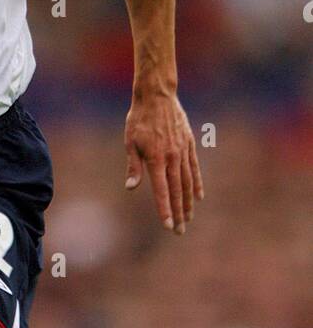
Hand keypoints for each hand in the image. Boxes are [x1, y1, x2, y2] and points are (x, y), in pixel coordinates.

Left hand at [124, 91, 203, 234]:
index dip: (165, 209)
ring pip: (187, 182)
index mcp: (156, 159)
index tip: (168, 225)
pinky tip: (198, 196)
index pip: (161, 191)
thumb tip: (131, 188)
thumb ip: (133, 166)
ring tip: (189, 218)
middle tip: (180, 231)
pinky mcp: (188, 145)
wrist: (157, 96)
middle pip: (176, 191)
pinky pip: (194, 168)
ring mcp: (182, 152)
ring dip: (188, 202)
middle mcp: (172, 158)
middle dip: (178, 212)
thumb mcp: (130, 142)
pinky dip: (196, 183)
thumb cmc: (139, 119)